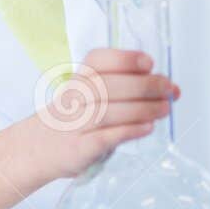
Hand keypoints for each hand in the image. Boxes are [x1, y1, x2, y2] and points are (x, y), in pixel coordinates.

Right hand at [25, 48, 178, 181]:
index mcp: (79, 78)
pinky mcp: (78, 148)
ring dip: (142, 108)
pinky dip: (128, 131)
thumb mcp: (93, 95)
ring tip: (164, 108)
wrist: (38, 148)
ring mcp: (74, 123)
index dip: (124, 59)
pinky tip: (147, 128)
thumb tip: (171, 88)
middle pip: (108, 86)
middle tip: (169, 89)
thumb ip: (129, 89)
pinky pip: (104, 137)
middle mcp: (74, 97)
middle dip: (144, 86)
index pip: (97, 60)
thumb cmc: (76, 118)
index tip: (148, 63)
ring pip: (108, 111)